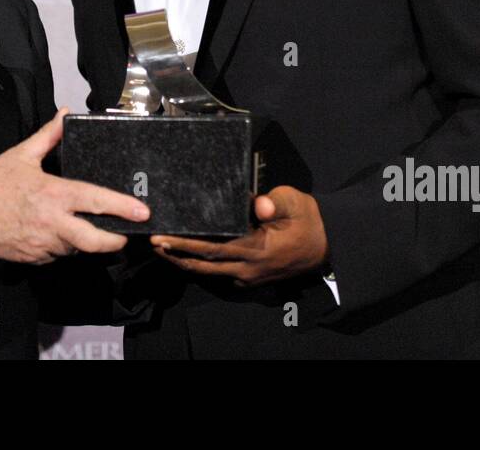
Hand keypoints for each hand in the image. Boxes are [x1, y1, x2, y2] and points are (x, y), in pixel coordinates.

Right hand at [0, 108, 149, 263]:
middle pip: (94, 240)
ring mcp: (43, 244)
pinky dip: (62, 247)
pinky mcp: (34, 257)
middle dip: (115, 240)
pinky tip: (57, 234)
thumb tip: (65, 115)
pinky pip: (57, 255)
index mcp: (54, 194)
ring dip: (83, 241)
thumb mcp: (22, 154)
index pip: (95, 201)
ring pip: (76, 248)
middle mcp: (52, 222)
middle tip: (125, 235)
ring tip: (82, 226)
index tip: (142, 211)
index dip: (122, 207)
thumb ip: (49, 136)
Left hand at [150, 186, 327, 286]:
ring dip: (185, 261)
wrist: (327, 244)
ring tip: (163, 249)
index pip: (214, 248)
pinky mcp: (251, 277)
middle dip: (177, 255)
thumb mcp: (294, 202)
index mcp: (257, 249)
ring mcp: (250, 276)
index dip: (187, 245)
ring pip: (210, 272)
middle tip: (152, 243)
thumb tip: (256, 204)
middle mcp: (249, 268)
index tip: (164, 238)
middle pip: (205, 265)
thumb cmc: (308, 219)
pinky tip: (188, 254)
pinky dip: (202, 264)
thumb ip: (273, 203)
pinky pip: (220, 273)